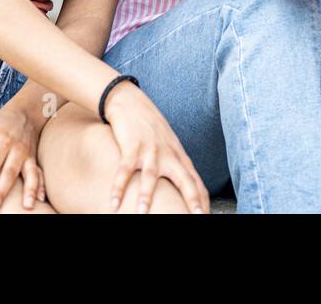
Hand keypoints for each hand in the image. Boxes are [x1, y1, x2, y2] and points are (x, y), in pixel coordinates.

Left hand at [0, 103, 46, 212]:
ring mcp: (29, 155)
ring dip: (29, 192)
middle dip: (1, 193)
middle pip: (9, 174)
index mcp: (2, 141)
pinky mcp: (35, 159)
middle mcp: (18, 150)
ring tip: (27, 208)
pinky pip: (40, 174)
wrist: (26, 112)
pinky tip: (40, 200)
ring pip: (30, 175)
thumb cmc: (0, 123)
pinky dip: (41, 187)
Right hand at [103, 81, 210, 212]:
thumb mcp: (169, 146)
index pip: (196, 182)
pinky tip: (114, 203)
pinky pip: (124, 170)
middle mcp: (169, 155)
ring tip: (142, 214)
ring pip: (150, 176)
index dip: (202, 200)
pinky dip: (118, 187)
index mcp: (179, 157)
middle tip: (198, 216)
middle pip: (184, 179)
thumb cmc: (152, 129)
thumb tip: (186, 188)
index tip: (206, 215)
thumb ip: (177, 166)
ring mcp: (150, 150)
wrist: (132, 103)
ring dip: (146, 196)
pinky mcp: (131, 147)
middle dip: (192, 199)